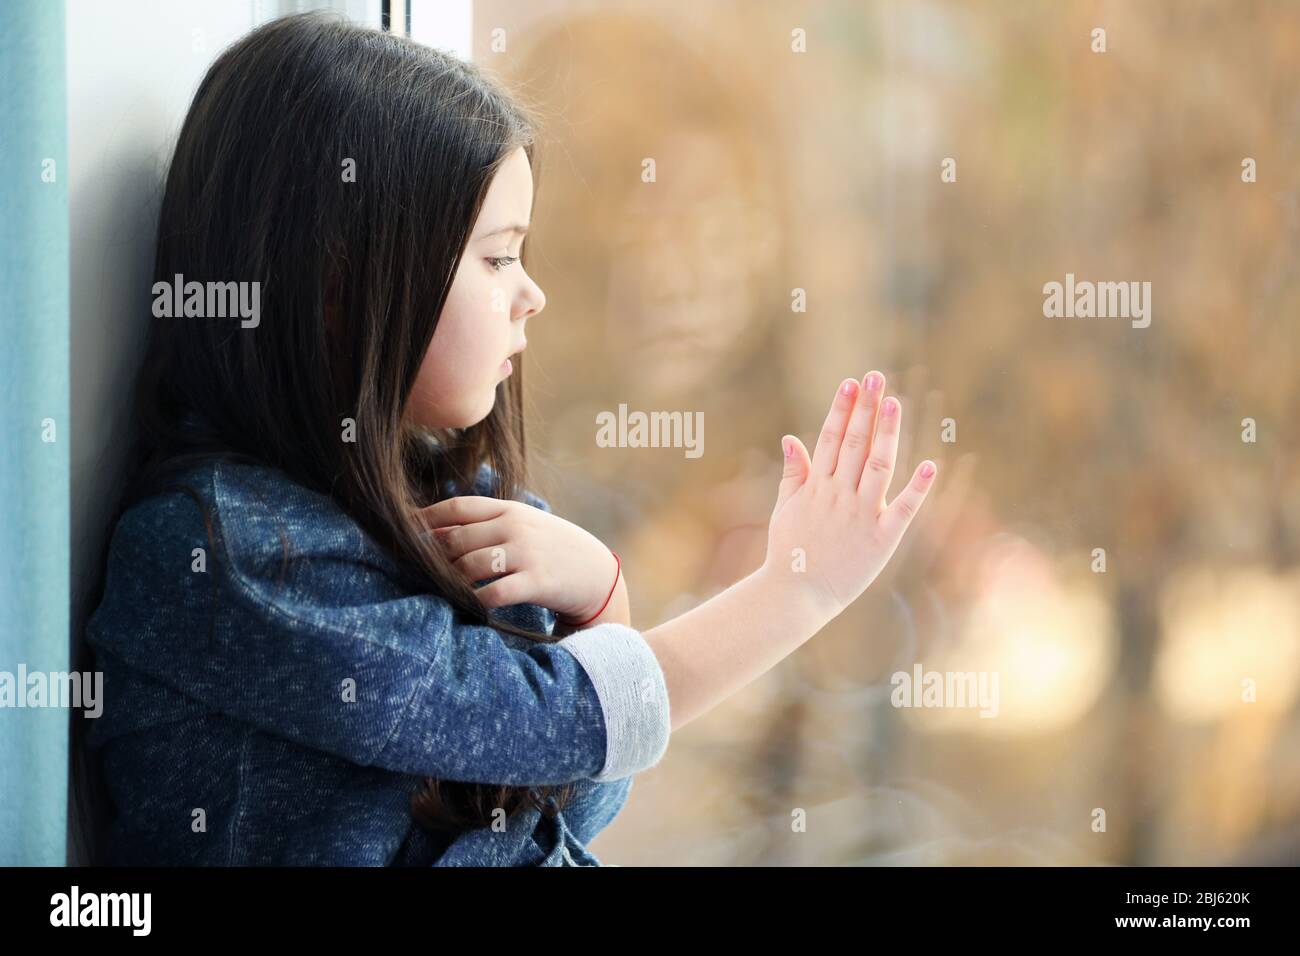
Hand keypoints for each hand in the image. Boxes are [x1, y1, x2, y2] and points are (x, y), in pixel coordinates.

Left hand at [415, 496, 620, 624]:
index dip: (426, 518)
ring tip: (441, 590)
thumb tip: (434, 529)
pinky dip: (474, 602)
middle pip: (457, 538)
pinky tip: (468, 607)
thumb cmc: (553, 549)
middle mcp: (515, 527)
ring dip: (450, 579)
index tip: (403, 530)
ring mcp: (526, 553)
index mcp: (510, 509)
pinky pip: (493, 593)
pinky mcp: (536, 582)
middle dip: (434, 556)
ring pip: (470, 565)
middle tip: (417, 570)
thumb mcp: (525, 526)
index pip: (458, 507)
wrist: (597, 573)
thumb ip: (487, 524)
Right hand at [763, 370, 936, 619]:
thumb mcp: (784, 509)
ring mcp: (860, 515)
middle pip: (854, 443)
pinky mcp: (880, 539)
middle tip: (876, 377)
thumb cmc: (790, 552)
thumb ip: (793, 473)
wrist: (796, 594)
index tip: (851, 383)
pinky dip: (916, 489)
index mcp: (816, 487)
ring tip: (894, 403)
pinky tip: (931, 465)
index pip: (830, 438)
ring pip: (877, 466)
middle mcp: (839, 495)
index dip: (841, 409)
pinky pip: (902, 510)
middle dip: (865, 408)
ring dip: (886, 434)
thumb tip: (791, 437)